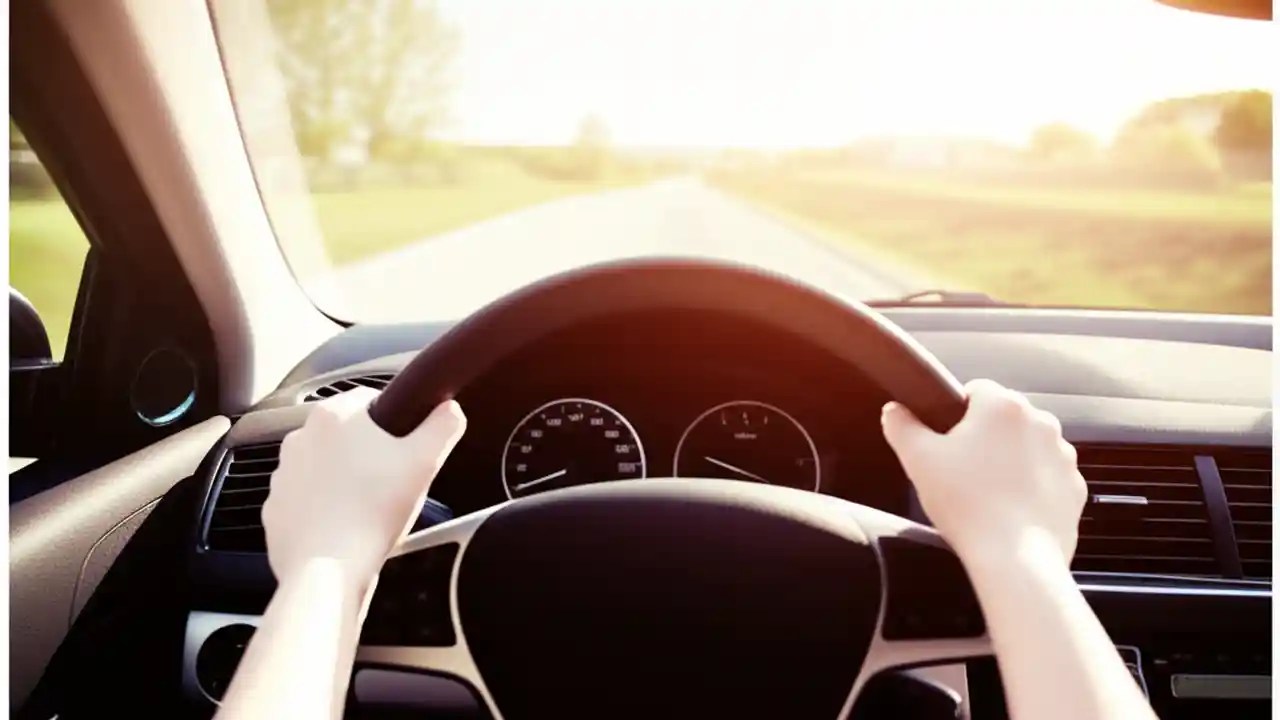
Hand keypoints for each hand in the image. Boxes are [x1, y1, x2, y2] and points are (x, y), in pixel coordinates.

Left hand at [263, 388, 466, 596]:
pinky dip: (322, 509)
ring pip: (322, 467)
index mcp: (333, 416)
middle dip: (366, 452)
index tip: (404, 448)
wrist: (327, 569)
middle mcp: (299, 438)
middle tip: (390, 480)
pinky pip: (304, 501)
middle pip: (344, 435)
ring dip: (342, 479)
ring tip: (367, 507)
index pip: (368, 399)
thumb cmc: (373, 511)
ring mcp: (282, 475)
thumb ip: (443, 426)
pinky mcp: (274, 509)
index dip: (392, 422)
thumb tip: (449, 409)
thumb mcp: (424, 462)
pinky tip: (343, 526)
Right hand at [880, 379, 1085, 567]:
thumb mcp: (918, 460)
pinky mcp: (1074, 488)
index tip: (945, 442)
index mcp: (1003, 406)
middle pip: (1003, 419)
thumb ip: (901, 426)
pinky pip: (1047, 478)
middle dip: (983, 438)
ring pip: (1027, 447)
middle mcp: (1041, 422)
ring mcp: (1063, 456)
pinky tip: (1009, 510)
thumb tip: (894, 411)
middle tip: (960, 470)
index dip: (954, 415)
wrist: (1014, 559)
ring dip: (1009, 461)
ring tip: (985, 493)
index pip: (975, 390)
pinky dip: (1031, 488)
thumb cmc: (967, 504)